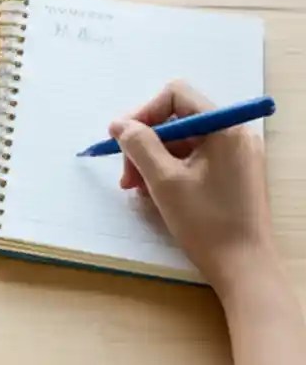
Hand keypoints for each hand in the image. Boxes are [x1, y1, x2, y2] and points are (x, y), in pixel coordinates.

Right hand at [111, 80, 275, 294]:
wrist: (245, 269)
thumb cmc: (206, 223)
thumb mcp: (163, 180)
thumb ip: (139, 144)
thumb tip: (119, 124)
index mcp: (224, 128)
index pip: (176, 95)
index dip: (143, 113)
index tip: (122, 141)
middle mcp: (234, 134)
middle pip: (177, 120)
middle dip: (145, 143)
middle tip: (126, 176)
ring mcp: (236, 155)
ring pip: (182, 142)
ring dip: (153, 161)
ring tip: (138, 190)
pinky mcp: (234, 174)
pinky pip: (194, 159)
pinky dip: (170, 171)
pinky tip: (156, 194)